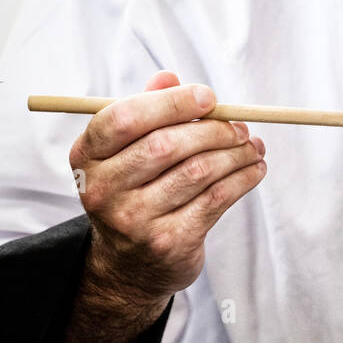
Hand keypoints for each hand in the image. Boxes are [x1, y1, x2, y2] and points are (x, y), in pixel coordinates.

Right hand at [69, 71, 266, 308]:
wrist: (130, 265)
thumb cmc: (136, 191)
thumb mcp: (127, 152)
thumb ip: (146, 111)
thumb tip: (169, 77)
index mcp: (87, 157)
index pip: (124, 118)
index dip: (171, 102)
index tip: (209, 97)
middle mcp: (103, 189)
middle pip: (165, 145)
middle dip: (213, 129)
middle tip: (240, 126)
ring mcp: (134, 220)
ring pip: (198, 171)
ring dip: (236, 153)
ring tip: (252, 146)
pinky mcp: (168, 242)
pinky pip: (216, 199)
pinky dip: (243, 178)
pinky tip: (255, 168)